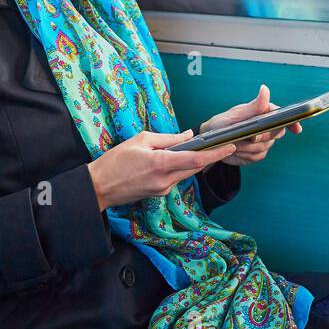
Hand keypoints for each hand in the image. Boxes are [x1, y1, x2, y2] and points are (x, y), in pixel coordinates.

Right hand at [86, 129, 236, 210]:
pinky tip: (180, 159)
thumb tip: (188, 135)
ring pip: (186, 173)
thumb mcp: (141, 140)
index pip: (196, 159)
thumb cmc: (115, 160)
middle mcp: (165, 180)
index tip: (229, 145)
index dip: (216, 153)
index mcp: (161, 164)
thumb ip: (167, 139)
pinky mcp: (159, 193)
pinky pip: (176, 178)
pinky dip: (182, 167)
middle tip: (222, 143)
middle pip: (195, 167)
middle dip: (210, 156)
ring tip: (203, 148)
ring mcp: (162, 189)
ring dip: (195, 161)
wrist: (99, 187)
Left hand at [200, 83, 303, 166]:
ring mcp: (263, 141)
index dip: (292, 122)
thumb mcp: (235, 115)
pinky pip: (257, 157)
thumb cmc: (221, 124)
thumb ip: (253, 107)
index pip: (283, 116)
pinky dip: (245, 156)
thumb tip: (265, 89)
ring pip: (264, 147)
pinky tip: (236, 151)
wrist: (211, 143)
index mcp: (263, 112)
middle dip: (261, 137)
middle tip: (250, 138)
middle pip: (275, 133)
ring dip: (248, 148)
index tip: (297, 129)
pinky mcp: (258, 153)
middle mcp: (266, 126)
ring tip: (234, 143)